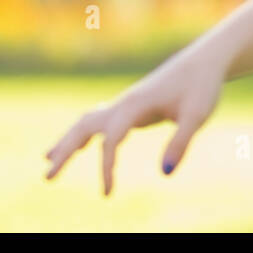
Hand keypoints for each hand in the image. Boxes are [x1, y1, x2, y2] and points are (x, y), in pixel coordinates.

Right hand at [43, 49, 224, 195]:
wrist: (205, 60)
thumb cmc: (203, 86)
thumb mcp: (198, 115)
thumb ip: (181, 143)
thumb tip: (164, 173)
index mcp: (137, 104)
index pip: (111, 139)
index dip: (106, 166)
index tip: (107, 192)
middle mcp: (125, 102)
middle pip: (85, 126)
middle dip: (65, 151)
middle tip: (47, 178)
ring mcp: (126, 103)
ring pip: (87, 122)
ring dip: (68, 141)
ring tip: (47, 161)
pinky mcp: (132, 106)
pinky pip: (100, 121)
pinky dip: (84, 135)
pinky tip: (80, 148)